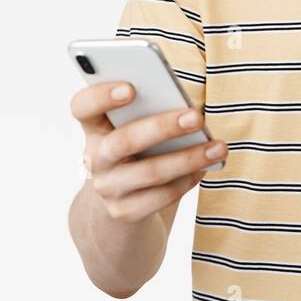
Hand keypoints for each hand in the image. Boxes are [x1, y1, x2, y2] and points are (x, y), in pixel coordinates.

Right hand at [69, 81, 226, 224]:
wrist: (123, 203)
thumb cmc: (140, 149)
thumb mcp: (136, 128)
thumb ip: (151, 111)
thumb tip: (187, 108)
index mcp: (94, 127)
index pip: (82, 106)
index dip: (101, 96)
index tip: (131, 87)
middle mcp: (95, 157)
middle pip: (124, 140)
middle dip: (163, 127)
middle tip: (196, 116)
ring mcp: (107, 188)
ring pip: (150, 172)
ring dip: (188, 158)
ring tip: (218, 147)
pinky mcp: (124, 212)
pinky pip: (161, 196)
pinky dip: (187, 181)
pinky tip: (206, 168)